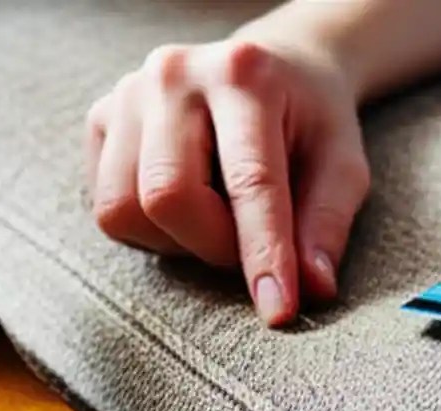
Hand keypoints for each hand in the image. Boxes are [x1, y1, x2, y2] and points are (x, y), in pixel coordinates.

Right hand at [83, 37, 369, 325]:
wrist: (268, 68)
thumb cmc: (308, 122)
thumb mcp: (342, 165)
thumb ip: (328, 223)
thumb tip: (313, 289)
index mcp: (244, 74)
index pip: (249, 182)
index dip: (263, 254)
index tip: (278, 311)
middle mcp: (173, 74)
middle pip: (167, 196)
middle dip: (212, 246)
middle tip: (245, 245)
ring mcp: (126, 93)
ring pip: (123, 210)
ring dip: (176, 241)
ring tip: (214, 219)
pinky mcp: (99, 119)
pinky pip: (106, 207)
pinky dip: (149, 229)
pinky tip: (184, 204)